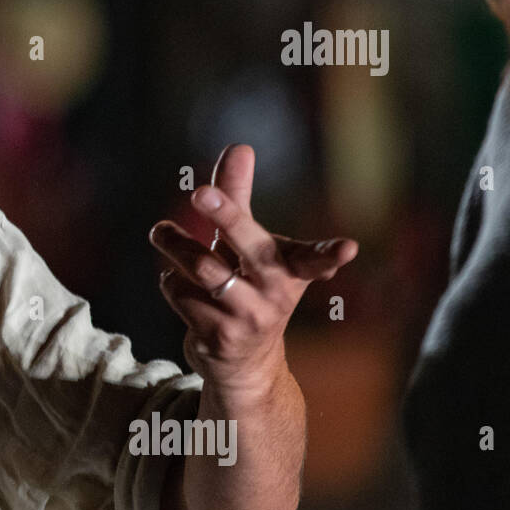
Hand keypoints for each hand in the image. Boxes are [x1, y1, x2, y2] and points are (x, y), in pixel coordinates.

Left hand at [148, 144, 356, 392]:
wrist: (242, 363)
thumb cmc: (247, 286)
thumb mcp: (248, 243)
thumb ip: (239, 195)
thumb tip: (240, 146)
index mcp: (291, 267)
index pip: (315, 258)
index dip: (331, 254)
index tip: (348, 249)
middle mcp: (276, 293)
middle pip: (250, 248)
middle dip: (226, 217)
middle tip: (200, 192)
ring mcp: (248, 318)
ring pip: (202, 267)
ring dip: (173, 244)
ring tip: (160, 231)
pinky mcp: (216, 337)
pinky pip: (179, 292)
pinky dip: (170, 280)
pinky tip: (178, 285)